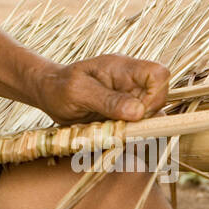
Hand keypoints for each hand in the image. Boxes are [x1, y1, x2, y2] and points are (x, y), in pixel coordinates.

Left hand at [30, 53, 169, 124]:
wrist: (48, 93)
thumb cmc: (59, 87)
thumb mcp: (77, 92)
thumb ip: (107, 100)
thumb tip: (138, 111)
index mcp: (122, 68)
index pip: (158, 74)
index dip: (157, 95)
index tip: (137, 114)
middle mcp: (130, 82)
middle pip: (160, 99)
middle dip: (146, 119)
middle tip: (121, 129)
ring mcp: (129, 98)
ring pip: (152, 117)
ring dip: (138, 132)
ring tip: (114, 136)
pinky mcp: (124, 114)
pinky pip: (138, 127)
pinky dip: (130, 137)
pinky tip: (112, 139)